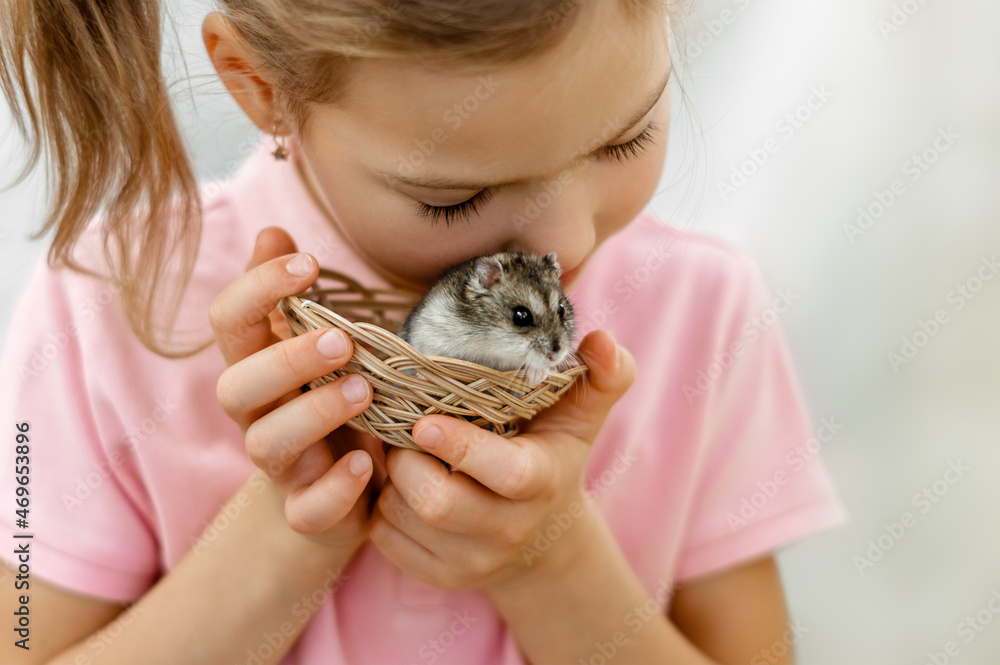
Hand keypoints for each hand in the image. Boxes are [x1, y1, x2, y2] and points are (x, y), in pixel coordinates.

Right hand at [211, 227, 384, 552]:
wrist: (333, 496)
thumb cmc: (325, 404)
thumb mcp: (309, 348)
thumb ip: (288, 296)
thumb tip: (272, 230)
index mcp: (257, 366)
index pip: (229, 322)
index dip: (257, 289)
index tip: (308, 262)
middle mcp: (257, 414)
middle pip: (236, 387)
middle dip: (286, 359)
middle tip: (344, 340)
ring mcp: (281, 466)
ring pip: (267, 445)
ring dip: (314, 414)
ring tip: (365, 390)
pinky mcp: (308, 510)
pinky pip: (307, 509)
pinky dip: (334, 489)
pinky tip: (367, 464)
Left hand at [369, 329, 634, 591]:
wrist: (543, 540)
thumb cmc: (555, 457)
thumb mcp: (582, 417)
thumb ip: (602, 375)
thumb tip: (602, 341)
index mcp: (542, 482)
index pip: (504, 473)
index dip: (460, 447)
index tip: (425, 421)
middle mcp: (509, 530)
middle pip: (438, 503)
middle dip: (407, 460)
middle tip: (403, 428)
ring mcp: (472, 560)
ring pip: (402, 517)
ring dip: (389, 478)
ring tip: (399, 450)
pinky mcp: (439, 576)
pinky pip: (384, 538)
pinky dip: (379, 505)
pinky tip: (396, 482)